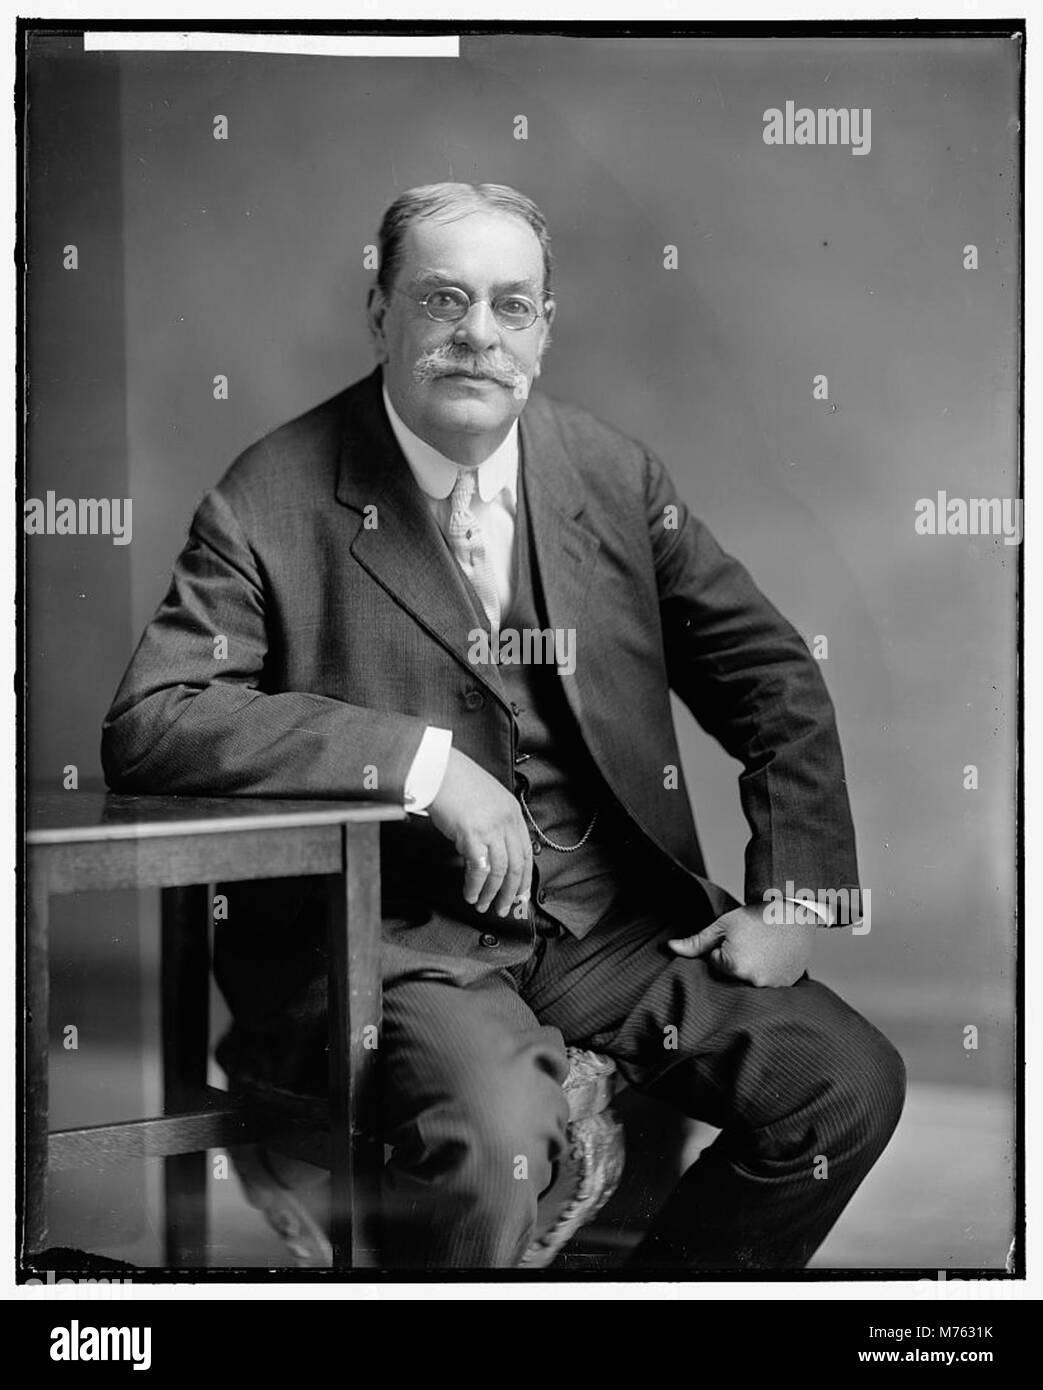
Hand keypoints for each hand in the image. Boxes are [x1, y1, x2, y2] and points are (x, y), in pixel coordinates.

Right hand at [428, 747, 532, 918]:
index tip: (520, 894)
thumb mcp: (487, 799)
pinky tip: (470, 894)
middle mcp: (506, 822)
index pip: (526, 852)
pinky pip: (479, 869)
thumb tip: (490, 850)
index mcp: (512, 813)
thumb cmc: (456, 782)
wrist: (438, 770)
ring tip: (483, 906)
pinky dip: (475, 886)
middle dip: (510, 892)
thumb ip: (494, 823)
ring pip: (500, 872)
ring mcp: (491, 829)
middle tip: (503, 908)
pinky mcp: (472, 835)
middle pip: (516, 866)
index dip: (524, 877)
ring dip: (491, 893)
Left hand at [667, 903, 814, 986]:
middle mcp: (753, 982)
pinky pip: (770, 982)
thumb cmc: (757, 915)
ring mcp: (773, 985)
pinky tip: (776, 955)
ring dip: (754, 967)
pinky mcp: (787, 985)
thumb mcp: (722, 925)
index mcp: (734, 967)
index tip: (739, 936)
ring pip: (750, 979)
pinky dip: (770, 971)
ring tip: (765, 947)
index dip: (724, 947)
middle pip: (732, 975)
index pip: (716, 964)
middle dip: (737, 961)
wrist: (795, 911)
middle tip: (752, 942)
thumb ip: (695, 942)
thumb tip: (669, 948)